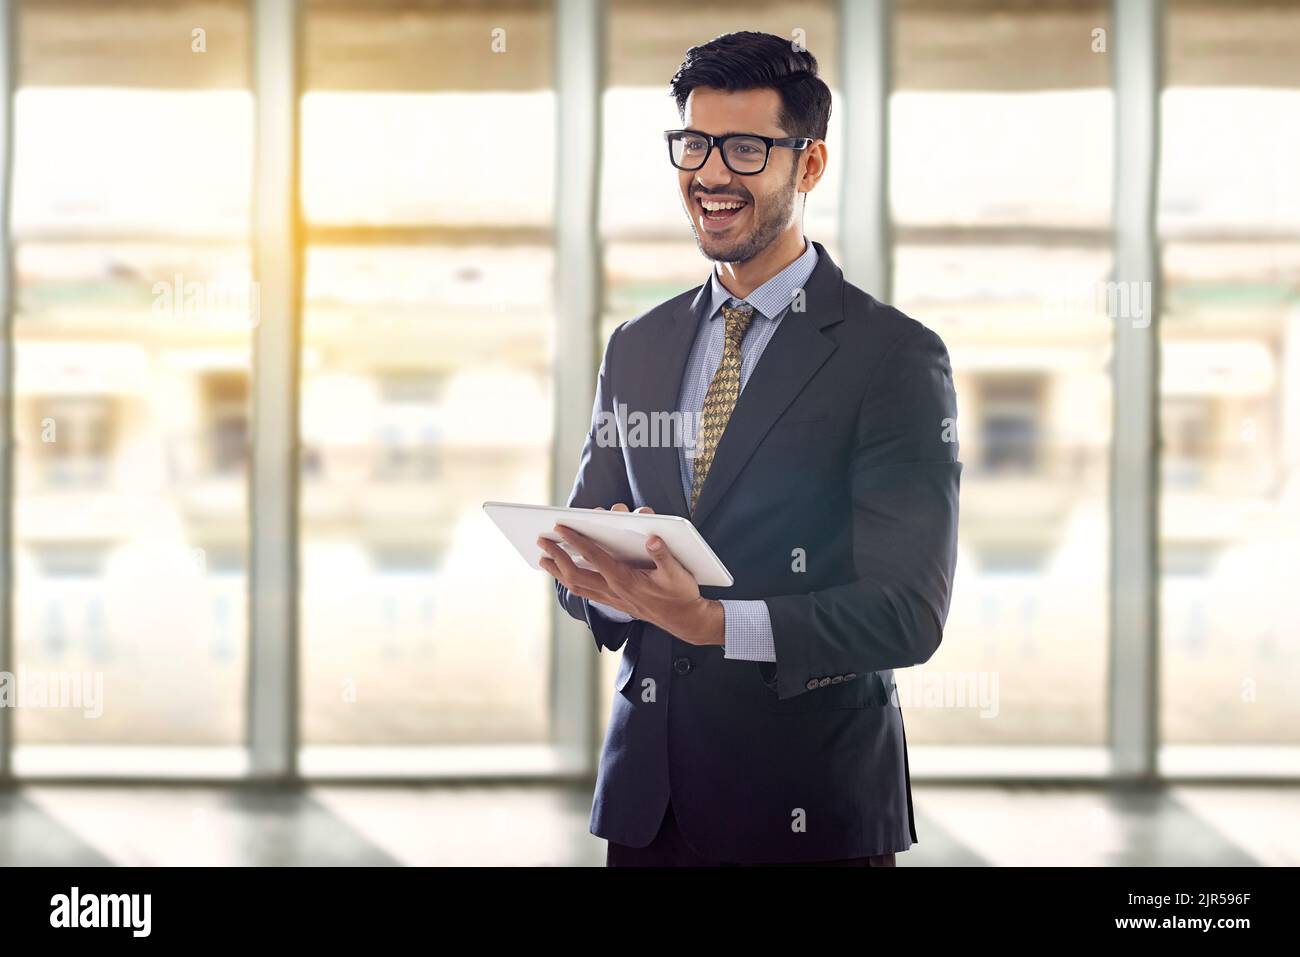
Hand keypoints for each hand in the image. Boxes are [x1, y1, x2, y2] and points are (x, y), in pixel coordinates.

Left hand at [538, 505, 723, 646]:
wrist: (686, 621)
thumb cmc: (682, 594)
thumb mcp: (678, 573)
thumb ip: (663, 555)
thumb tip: (651, 537)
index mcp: (626, 581)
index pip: (595, 558)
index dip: (577, 542)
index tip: (561, 528)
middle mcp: (614, 591)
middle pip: (576, 575)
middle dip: (556, 557)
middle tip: (541, 542)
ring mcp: (613, 599)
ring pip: (577, 586)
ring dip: (558, 571)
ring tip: (544, 559)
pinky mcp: (615, 603)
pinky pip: (586, 592)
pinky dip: (572, 582)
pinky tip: (565, 575)